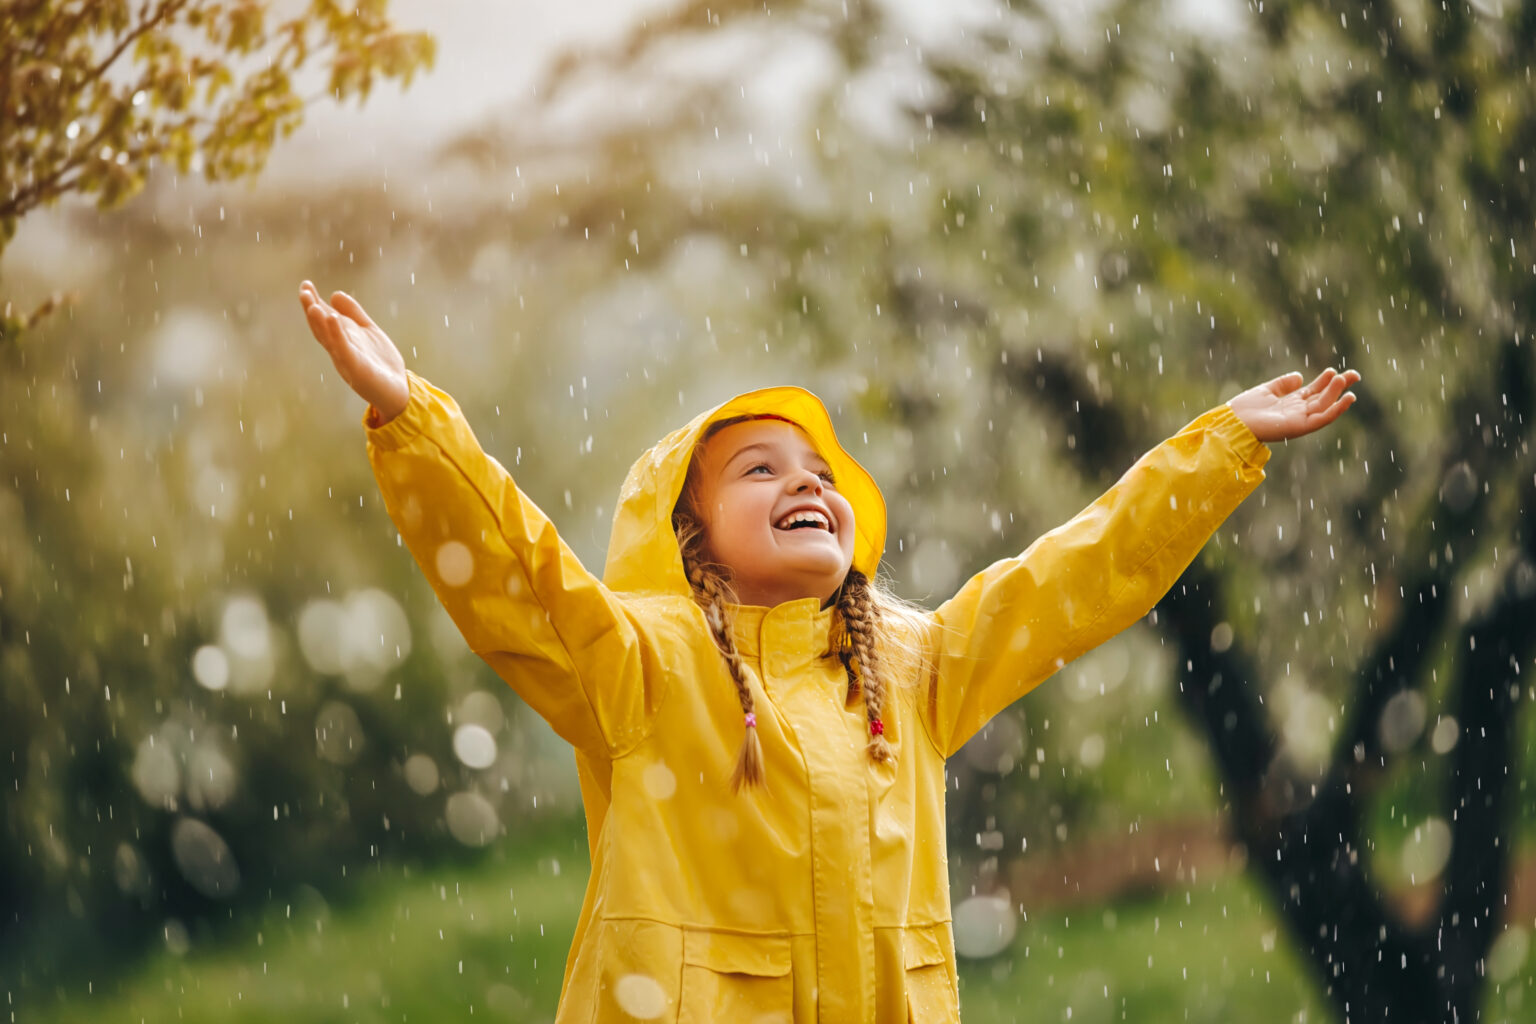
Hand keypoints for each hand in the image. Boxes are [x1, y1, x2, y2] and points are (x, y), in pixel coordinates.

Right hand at [298, 280, 408, 423]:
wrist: (399, 390)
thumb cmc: (380, 362)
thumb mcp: (368, 331)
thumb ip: (354, 314)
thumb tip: (335, 294)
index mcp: (341, 339)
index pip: (324, 319)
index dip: (314, 301)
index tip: (306, 283)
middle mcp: (339, 349)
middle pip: (321, 328)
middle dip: (311, 310)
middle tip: (303, 291)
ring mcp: (346, 360)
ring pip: (329, 340)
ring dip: (319, 322)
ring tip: (312, 305)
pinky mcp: (357, 369)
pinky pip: (344, 350)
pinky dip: (336, 334)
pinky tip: (332, 318)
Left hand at [1226, 367, 1360, 442]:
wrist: (1231, 421)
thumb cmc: (1245, 408)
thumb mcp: (1267, 390)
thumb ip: (1283, 384)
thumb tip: (1300, 376)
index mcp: (1291, 403)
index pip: (1314, 391)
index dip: (1326, 381)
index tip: (1335, 370)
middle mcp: (1298, 412)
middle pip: (1324, 398)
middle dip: (1339, 386)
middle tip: (1355, 374)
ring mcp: (1300, 419)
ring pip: (1325, 406)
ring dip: (1336, 393)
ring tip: (1345, 378)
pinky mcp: (1300, 426)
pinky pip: (1322, 419)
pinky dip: (1336, 410)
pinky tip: (1347, 399)